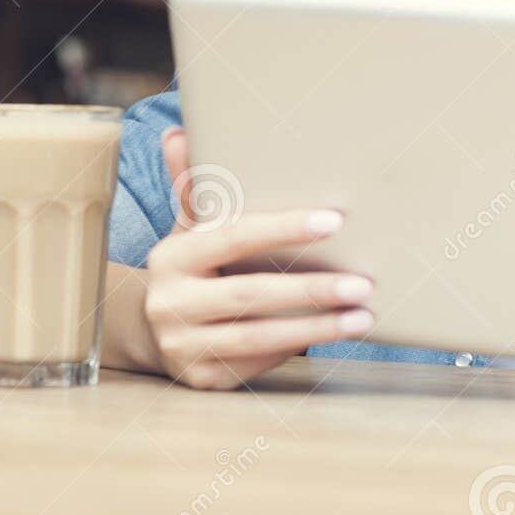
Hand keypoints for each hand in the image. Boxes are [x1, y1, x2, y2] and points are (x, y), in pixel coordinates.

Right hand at [144, 127, 374, 389]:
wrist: (151, 330)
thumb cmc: (192, 268)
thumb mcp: (189, 229)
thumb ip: (195, 188)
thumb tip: (178, 133)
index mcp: (171, 257)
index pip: (233, 236)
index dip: (283, 228)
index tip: (334, 221)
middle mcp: (169, 303)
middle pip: (250, 294)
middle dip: (311, 289)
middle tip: (362, 283)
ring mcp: (182, 346)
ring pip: (259, 336)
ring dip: (316, 326)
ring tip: (362, 315)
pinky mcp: (201, 380)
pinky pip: (257, 361)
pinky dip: (297, 347)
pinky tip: (333, 334)